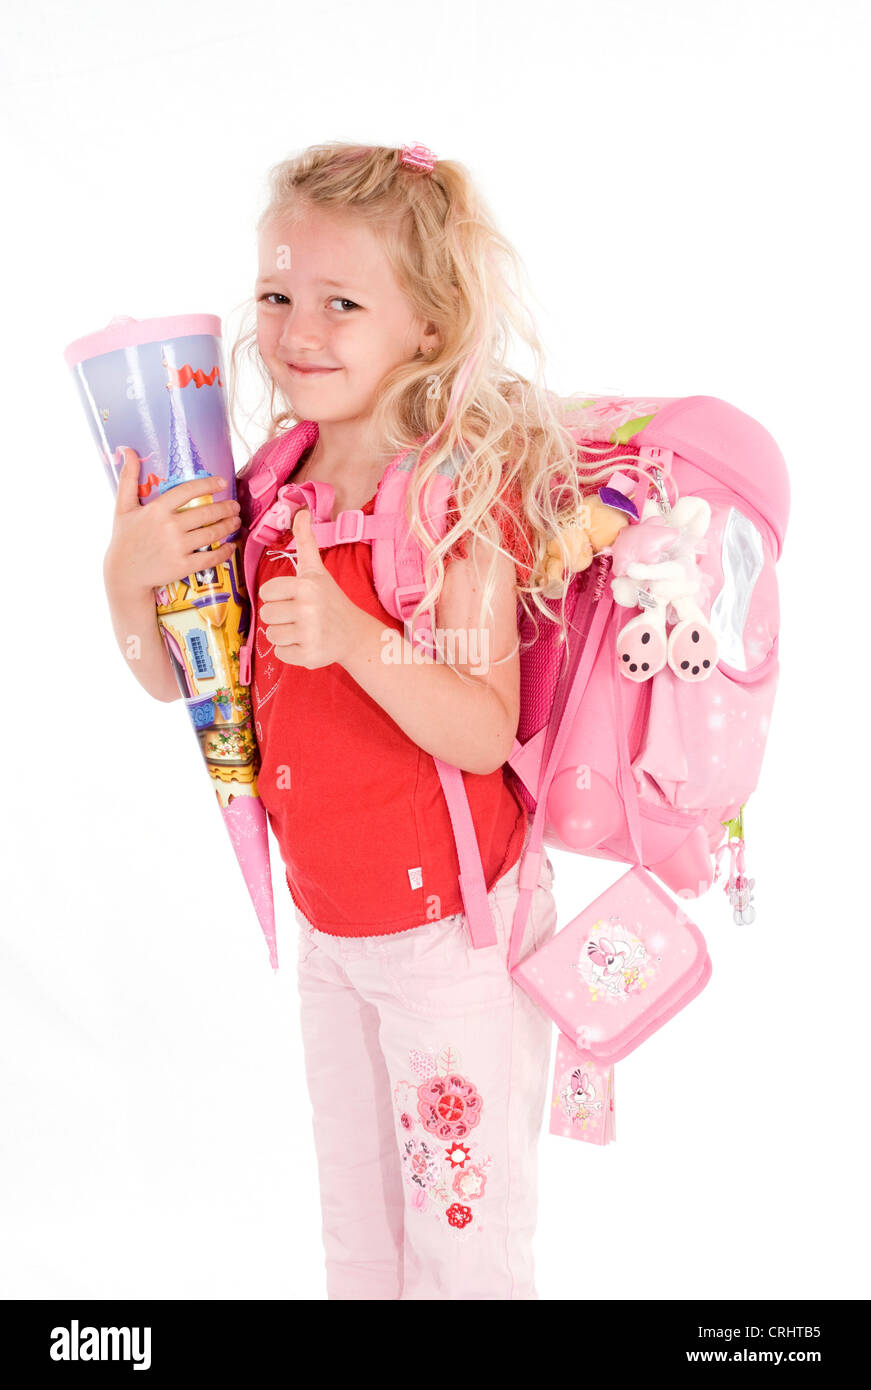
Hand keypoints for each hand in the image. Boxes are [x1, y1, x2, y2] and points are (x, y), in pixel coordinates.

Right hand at [104, 449, 241, 592]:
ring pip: (212, 533)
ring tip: (236, 521)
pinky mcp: (183, 566)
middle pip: (206, 512)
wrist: (124, 575)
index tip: (222, 483)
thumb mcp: (122, 507)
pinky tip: (231, 546)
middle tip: (235, 506)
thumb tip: (126, 449)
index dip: (208, 484)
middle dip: (225, 508)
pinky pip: (211, 557)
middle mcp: (169, 526)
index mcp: (156, 509)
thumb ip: (127, 478)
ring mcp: (177, 547)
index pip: (188, 490)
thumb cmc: (124, 539)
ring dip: (228, 525)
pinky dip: (225, 551)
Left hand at [258, 506, 363, 667]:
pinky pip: (280, 654)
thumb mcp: (317, 570)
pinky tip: (307, 643)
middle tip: (300, 616)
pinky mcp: (310, 656)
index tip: (295, 598)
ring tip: (303, 629)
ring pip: (271, 635)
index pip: (266, 593)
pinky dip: (290, 652)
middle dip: (280, 616)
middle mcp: (308, 609)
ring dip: (284, 634)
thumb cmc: (329, 599)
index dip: (277, 596)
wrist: (354, 634)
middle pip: (266, 615)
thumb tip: (301, 512)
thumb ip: (306, 542)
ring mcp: (310, 634)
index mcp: (306, 585)